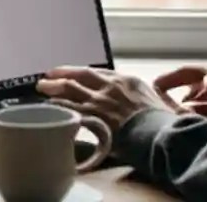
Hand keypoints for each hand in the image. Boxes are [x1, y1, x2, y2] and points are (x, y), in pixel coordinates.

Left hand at [36, 66, 180, 132]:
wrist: (159, 134)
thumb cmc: (164, 123)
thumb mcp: (161, 103)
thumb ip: (150, 99)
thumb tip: (154, 102)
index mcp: (128, 80)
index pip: (100, 72)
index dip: (83, 72)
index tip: (74, 73)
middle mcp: (111, 86)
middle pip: (81, 75)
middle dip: (63, 73)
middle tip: (49, 74)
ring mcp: (100, 101)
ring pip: (70, 89)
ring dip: (54, 88)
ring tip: (42, 87)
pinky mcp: (93, 117)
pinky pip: (69, 108)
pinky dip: (57, 106)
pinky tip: (48, 107)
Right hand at [153, 65, 206, 124]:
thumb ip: (204, 111)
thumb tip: (181, 111)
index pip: (186, 71)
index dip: (168, 79)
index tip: (153, 86)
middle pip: (193, 80)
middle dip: (177, 91)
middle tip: (163, 103)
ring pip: (204, 89)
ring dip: (192, 100)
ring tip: (181, 115)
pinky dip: (204, 104)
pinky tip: (203, 117)